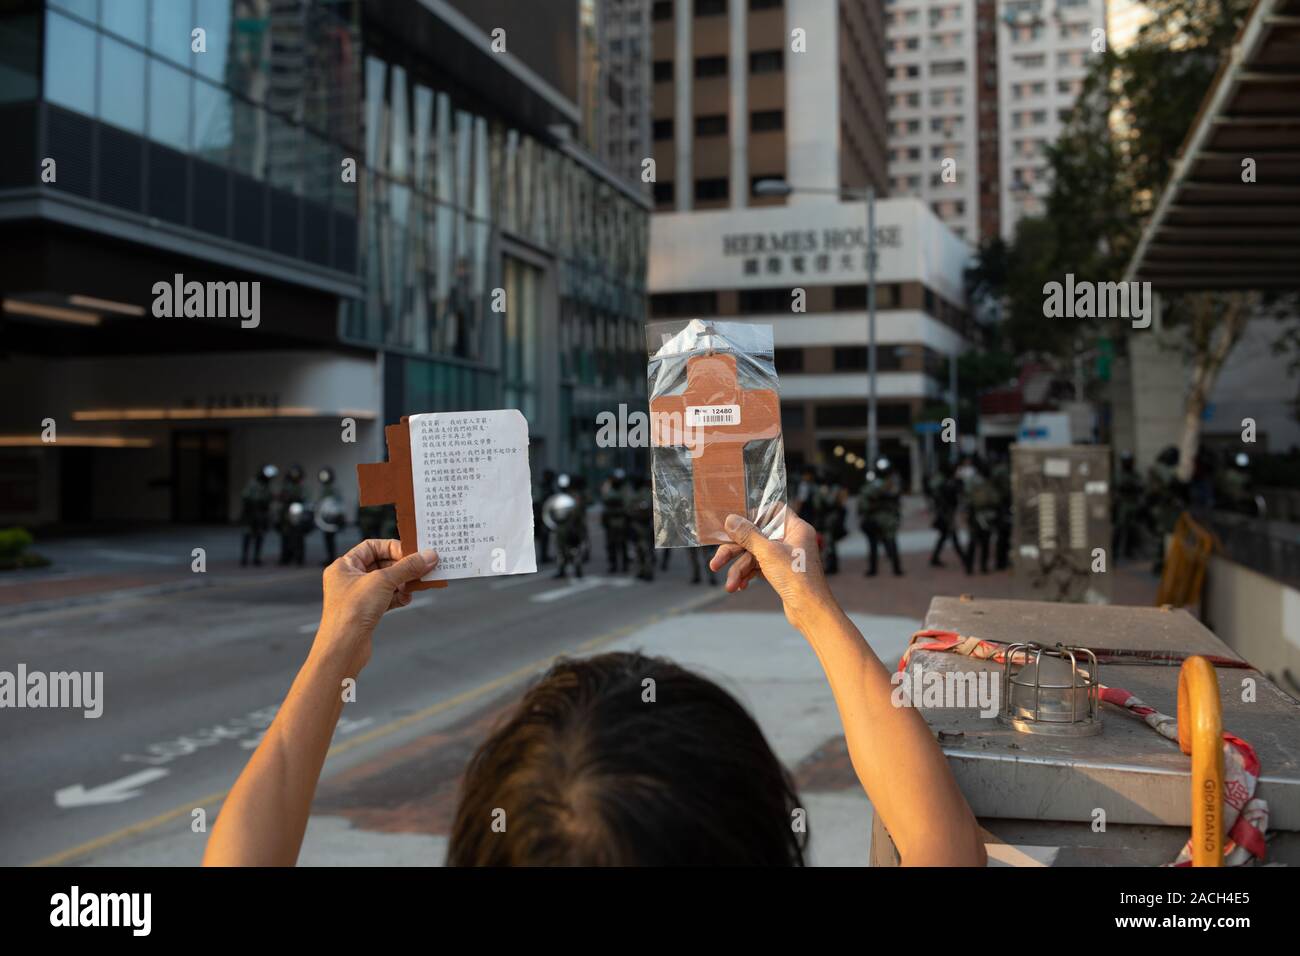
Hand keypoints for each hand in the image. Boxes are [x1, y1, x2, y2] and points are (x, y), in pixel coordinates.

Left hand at [316, 540, 436, 674]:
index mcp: (344, 566)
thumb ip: (408, 567)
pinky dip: (398, 597)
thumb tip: (429, 556)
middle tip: (422, 568)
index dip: (392, 547)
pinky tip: (407, 599)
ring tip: (416, 585)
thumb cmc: (353, 610)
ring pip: (386, 583)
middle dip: (402, 567)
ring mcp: (357, 597)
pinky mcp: (365, 613)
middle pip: (381, 564)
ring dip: (403, 582)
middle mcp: (349, 579)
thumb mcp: (383, 581)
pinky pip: (386, 598)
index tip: (412, 553)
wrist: (343, 647)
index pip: (371, 547)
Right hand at [709, 508, 835, 630]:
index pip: (773, 511)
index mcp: (795, 528)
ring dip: (739, 570)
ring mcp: (785, 557)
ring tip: (729, 585)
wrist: (810, 611)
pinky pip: (759, 567)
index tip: (735, 523)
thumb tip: (730, 520)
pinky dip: (748, 576)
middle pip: (756, 537)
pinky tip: (739, 586)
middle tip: (716, 562)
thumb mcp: (768, 552)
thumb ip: (747, 534)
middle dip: (735, 552)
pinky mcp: (780, 572)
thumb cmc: (797, 578)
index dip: (753, 515)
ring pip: (754, 555)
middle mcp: (791, 540)